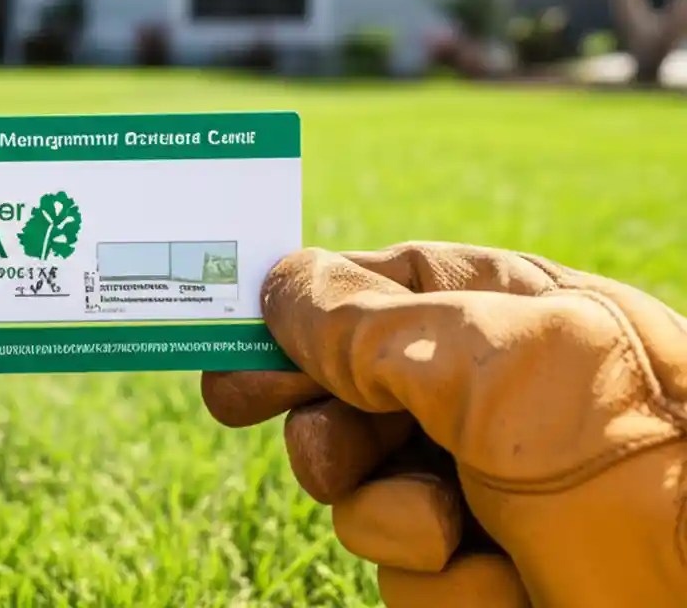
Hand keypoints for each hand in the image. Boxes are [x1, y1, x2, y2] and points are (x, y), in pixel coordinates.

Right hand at [202, 242, 686, 606]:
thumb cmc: (636, 449)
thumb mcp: (488, 359)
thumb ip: (368, 325)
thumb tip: (280, 287)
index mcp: (500, 313)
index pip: (368, 290)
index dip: (294, 313)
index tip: (229, 337)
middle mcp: (485, 396)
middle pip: (341, 393)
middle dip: (316, 420)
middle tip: (271, 421)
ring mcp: (481, 488)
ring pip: (359, 492)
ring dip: (385, 512)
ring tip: (448, 526)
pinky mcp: (483, 572)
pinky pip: (407, 572)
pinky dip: (443, 582)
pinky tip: (500, 578)